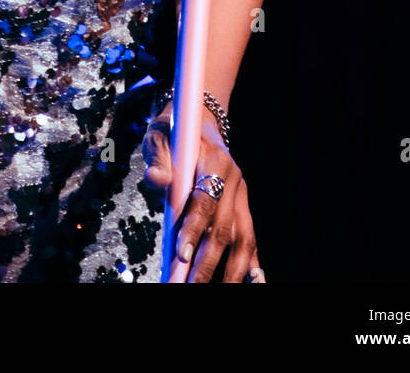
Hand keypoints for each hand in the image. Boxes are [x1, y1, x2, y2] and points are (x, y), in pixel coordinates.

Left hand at [142, 104, 265, 282]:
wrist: (200, 120)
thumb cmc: (175, 131)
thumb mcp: (160, 136)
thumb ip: (158, 159)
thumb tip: (156, 181)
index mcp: (214, 160)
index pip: (205, 200)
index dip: (194, 229)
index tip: (180, 255)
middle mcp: (233, 179)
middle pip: (224, 228)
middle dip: (207, 262)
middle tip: (188, 285)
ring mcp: (241, 195)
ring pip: (243, 238)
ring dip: (231, 271)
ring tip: (218, 290)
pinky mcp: (243, 207)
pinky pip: (250, 237)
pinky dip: (252, 263)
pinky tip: (253, 282)